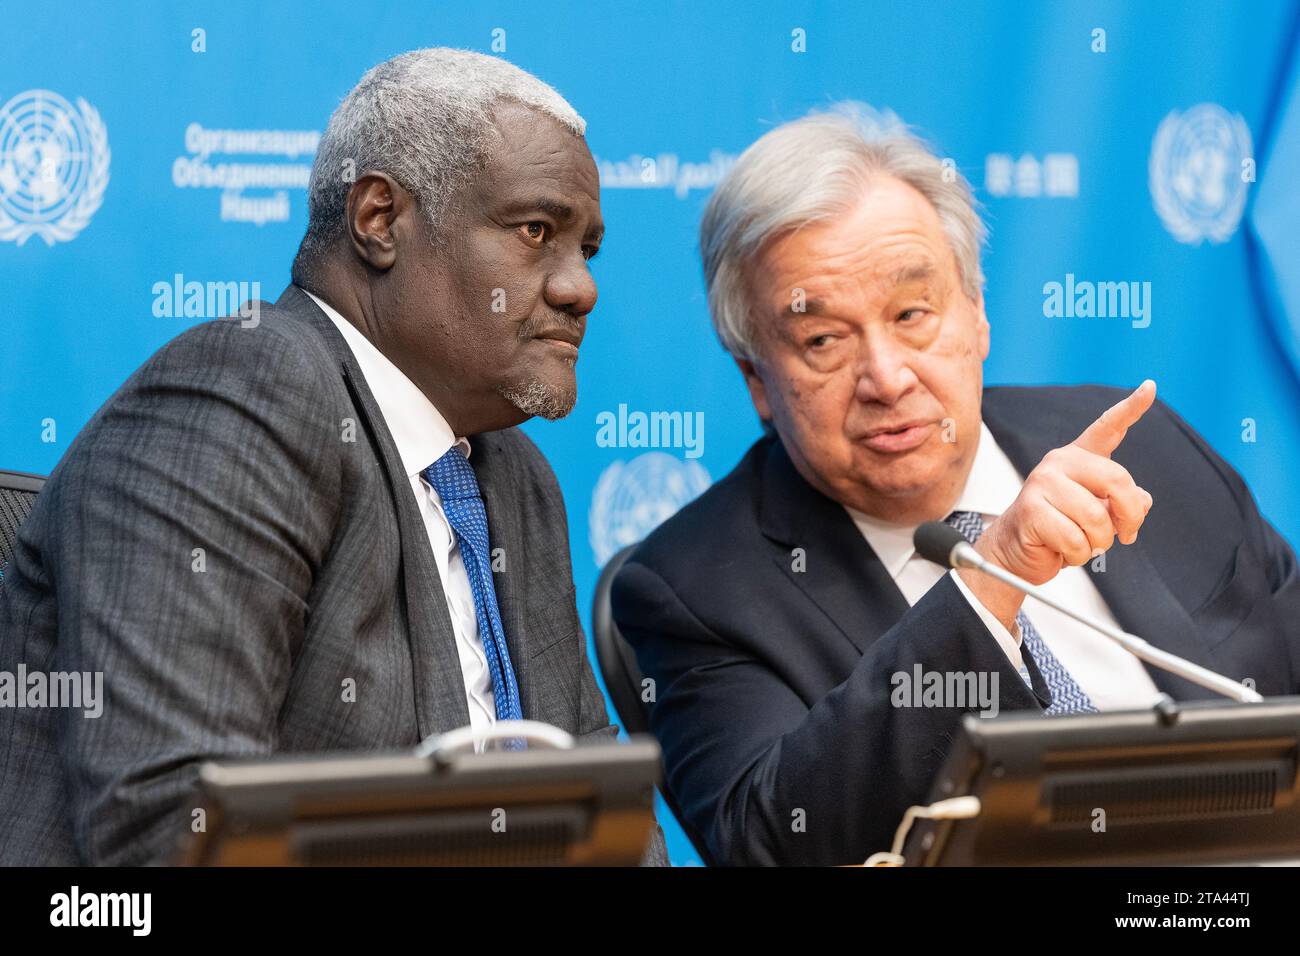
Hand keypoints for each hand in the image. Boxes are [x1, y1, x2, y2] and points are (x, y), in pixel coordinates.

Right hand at [961, 381, 1155, 628]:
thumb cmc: (1057, 531)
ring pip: (1096, 517)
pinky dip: (1078, 555)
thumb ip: (1122, 503)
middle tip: (1126, 534)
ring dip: (1099, 543)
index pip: (1107, 428)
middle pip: (1117, 480)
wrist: (1016, 552)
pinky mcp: (1032, 509)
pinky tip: (1064, 551)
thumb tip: (1140, 501)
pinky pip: (1075, 538)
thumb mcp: (1098, 515)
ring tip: (1083, 545)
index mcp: (1078, 459)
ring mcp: (1043, 484)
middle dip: (1129, 516)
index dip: (1131, 408)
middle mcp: (1059, 464)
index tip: (1149, 387)